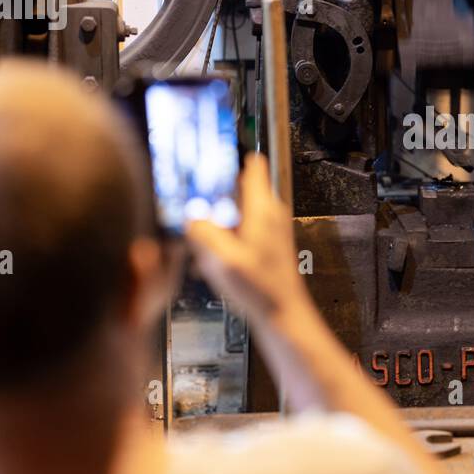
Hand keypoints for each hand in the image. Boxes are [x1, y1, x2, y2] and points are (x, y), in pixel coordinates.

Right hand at [186, 152, 307, 326]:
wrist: (283, 314)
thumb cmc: (260, 289)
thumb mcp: (222, 260)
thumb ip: (204, 232)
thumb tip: (190, 215)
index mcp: (262, 210)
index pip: (252, 167)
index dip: (230, 160)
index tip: (208, 160)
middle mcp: (269, 213)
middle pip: (235, 191)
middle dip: (213, 201)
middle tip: (194, 220)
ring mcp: (270, 228)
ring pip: (234, 213)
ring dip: (217, 226)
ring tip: (206, 252)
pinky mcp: (266, 243)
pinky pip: (239, 231)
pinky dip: (225, 241)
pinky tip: (214, 264)